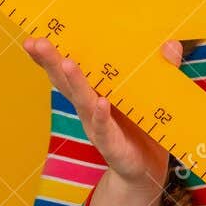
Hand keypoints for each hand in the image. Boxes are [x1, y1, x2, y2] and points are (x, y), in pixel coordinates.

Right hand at [22, 36, 182, 194]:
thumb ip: (162, 69)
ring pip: (83, 103)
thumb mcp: (155, 94)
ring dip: (75, 83)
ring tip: (66, 62)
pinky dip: (101, 116)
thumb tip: (171, 44)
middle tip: (36, 42)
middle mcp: (90, 108)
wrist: (148, 170)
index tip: (34, 35)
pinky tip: (101, 103)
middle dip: (51, 62)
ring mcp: (98, 127)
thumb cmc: (143, 127)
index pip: (69, 71)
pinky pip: (105, 130)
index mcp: (94, 93)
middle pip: (67, 83)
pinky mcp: (113, 146)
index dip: (51, 55)